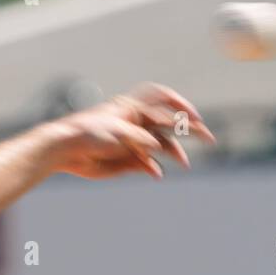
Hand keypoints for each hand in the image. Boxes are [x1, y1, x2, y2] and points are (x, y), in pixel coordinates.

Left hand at [49, 83, 214, 179]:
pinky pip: (148, 164)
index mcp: (135, 109)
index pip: (165, 99)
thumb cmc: (88, 133)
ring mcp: (135, 142)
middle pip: (170, 123)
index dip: (182, 104)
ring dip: (175, 153)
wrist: (66, 150)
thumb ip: (138, 138)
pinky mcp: (128, 160)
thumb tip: (158, 147)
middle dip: (190, 129)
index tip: (195, 116)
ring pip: (163, 146)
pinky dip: (154, 169)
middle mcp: (138, 124)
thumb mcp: (116, 132)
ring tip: (184, 164)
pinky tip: (156, 175)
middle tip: (209, 138)